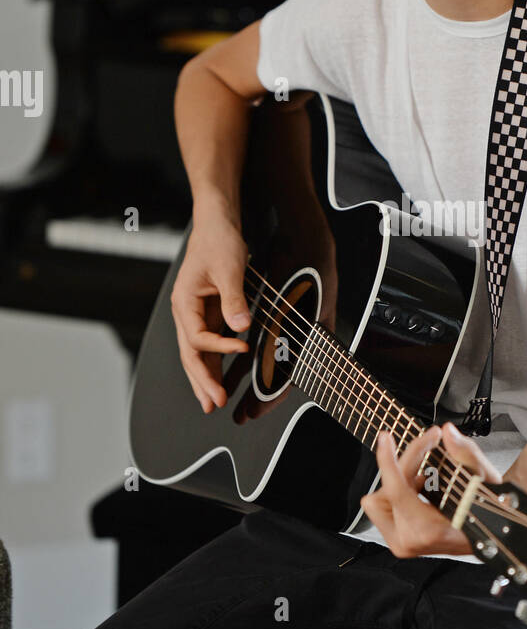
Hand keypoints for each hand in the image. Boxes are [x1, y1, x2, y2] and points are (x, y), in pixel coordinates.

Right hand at [170, 215, 250, 412]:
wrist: (217, 223)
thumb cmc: (219, 241)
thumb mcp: (230, 269)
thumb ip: (234, 299)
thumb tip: (240, 326)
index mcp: (184, 302)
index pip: (197, 336)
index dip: (219, 346)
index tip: (240, 348)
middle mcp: (185, 312)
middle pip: (190, 354)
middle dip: (201, 381)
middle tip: (213, 405)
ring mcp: (196, 315)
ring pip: (197, 353)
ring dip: (204, 378)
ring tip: (212, 403)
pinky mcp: (209, 313)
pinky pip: (209, 344)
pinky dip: (213, 362)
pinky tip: (220, 378)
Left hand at [361, 421, 502, 557]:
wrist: (492, 534)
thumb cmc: (489, 511)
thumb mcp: (485, 479)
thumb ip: (465, 452)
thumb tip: (448, 433)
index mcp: (429, 531)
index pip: (395, 490)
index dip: (388, 460)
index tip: (385, 438)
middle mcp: (410, 542)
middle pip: (383, 491)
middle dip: (403, 468)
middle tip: (428, 450)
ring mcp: (402, 544)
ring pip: (378, 499)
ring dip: (400, 481)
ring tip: (426, 478)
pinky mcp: (398, 540)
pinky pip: (383, 507)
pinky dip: (399, 491)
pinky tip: (421, 488)